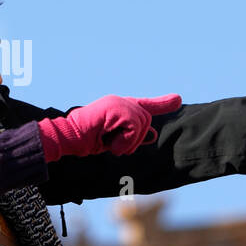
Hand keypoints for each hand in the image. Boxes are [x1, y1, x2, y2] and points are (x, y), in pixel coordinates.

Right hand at [37, 93, 182, 160]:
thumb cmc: (86, 140)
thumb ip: (134, 137)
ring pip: (141, 123)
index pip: (144, 105)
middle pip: (146, 120)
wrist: (68, 138)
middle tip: (115, 146)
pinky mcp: (114, 107)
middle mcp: (120, 102)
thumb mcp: (115, 141)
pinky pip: (133, 126)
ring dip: (127, 142)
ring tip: (109, 143)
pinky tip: (108, 141)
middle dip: (135, 139)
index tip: (177, 100)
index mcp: (120, 108)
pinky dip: (123, 140)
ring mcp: (117, 102)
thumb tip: (153, 134)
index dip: (162, 103)